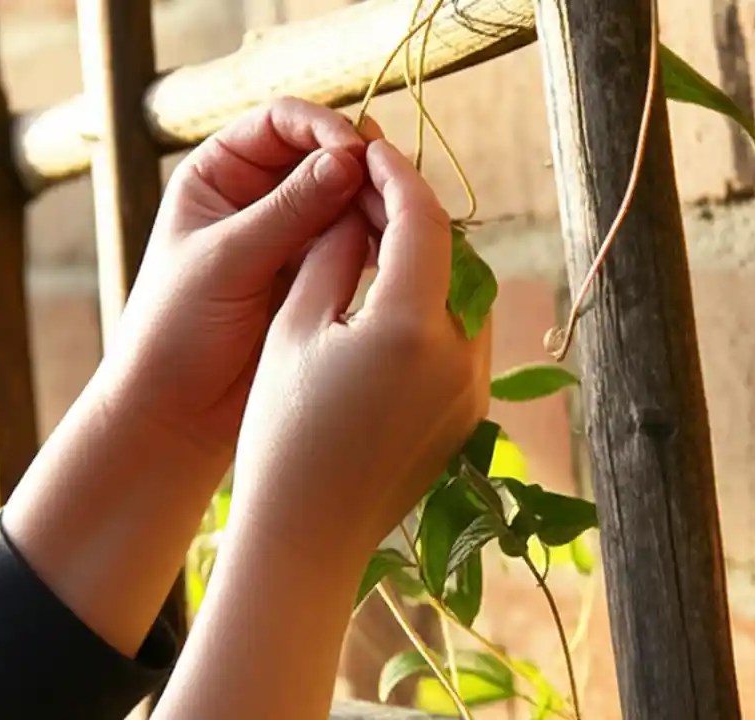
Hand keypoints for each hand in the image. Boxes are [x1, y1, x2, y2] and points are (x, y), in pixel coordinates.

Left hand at [95, 98, 379, 459]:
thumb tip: (348, 159)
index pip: (282, 122)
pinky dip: (381, 242)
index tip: (356, 152)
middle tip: (392, 188)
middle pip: (324, 156)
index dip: (323, 128)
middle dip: (359, 167)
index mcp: (220, 174)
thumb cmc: (176, 331)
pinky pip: (359, 243)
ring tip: (400, 222)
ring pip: (348, 200)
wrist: (176, 413)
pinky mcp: (317, 275)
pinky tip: (400, 252)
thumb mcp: (228, 260)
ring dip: (375, 205)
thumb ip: (289, 210)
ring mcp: (292, 236)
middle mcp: (258, 196)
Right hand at [154, 139, 490, 719]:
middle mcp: (460, 357)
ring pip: (469, 298)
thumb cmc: (281, 430)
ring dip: (434, 262)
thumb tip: (357, 210)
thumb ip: (334, 257)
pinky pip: (466, 340)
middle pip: (458, 256)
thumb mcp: (296, 328)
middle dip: (420, 217)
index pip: (423, 222)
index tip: (372, 152)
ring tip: (383, 242)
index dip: (396, 178)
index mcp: (411, 326)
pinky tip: (396, 302)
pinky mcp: (470, 418)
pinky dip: (439, 307)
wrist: (305, 536)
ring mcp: (473, 392)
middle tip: (374, 193)